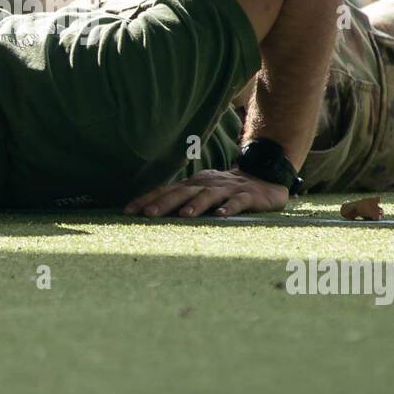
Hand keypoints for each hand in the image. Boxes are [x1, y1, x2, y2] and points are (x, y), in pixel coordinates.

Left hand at [122, 169, 289, 217]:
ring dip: (195, 205)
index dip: (147, 199)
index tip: (127, 211)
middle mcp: (207, 184)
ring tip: (184, 216)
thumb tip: (150, 211)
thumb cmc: (227, 190)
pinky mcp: (248, 196)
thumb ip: (181, 199)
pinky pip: (238, 202)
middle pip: (183, 192)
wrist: (265, 177)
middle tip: (147, 214)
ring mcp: (228, 189)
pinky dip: (229, 208)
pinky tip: (221, 216)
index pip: (166, 190)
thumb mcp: (202, 191)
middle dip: (164, 203)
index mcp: (193, 184)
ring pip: (208, 195)